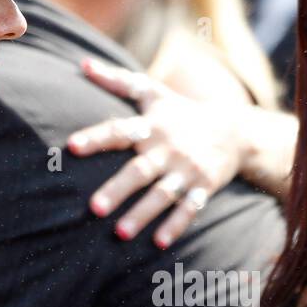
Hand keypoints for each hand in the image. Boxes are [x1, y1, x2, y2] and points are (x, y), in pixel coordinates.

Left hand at [67, 59, 244, 246]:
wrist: (234, 131)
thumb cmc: (182, 112)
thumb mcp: (153, 93)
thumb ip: (117, 81)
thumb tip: (82, 63)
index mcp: (152, 126)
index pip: (119, 131)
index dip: (96, 137)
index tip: (72, 146)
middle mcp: (168, 149)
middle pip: (139, 171)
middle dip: (117, 189)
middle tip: (94, 208)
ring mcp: (187, 170)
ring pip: (162, 194)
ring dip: (142, 214)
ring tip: (120, 233)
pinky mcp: (204, 187)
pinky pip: (190, 209)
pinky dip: (176, 225)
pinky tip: (159, 242)